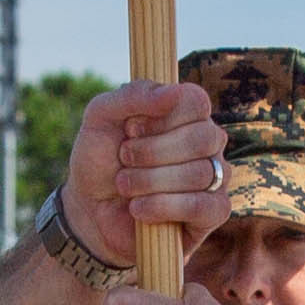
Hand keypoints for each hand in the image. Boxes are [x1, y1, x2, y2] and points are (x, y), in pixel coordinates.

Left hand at [61, 82, 228, 267]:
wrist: (89, 209)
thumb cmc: (100, 158)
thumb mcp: (101, 117)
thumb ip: (133, 95)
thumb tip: (173, 92)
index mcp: (187, 114)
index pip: (196, 102)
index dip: (160, 117)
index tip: (130, 128)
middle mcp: (208, 143)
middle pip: (202, 137)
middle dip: (152, 151)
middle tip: (124, 158)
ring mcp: (215, 177)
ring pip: (199, 173)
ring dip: (149, 181)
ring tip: (124, 185)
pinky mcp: (212, 213)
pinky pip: (203, 206)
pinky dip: (162, 207)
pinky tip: (138, 208)